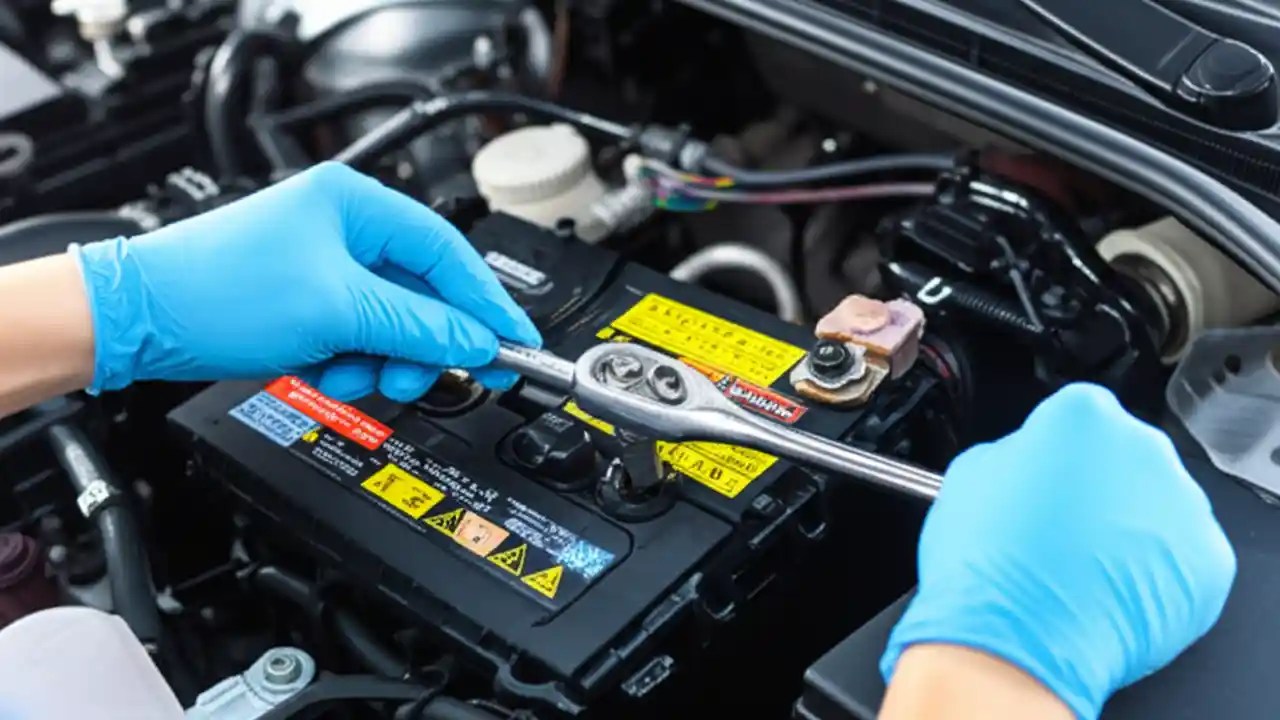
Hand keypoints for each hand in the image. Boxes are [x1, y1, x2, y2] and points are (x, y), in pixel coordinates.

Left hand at [73, 162, 539, 399]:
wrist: (136, 321)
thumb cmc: (217, 291)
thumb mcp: (339, 310)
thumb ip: (420, 327)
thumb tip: (476, 341)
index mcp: (356, 203)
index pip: (447, 251)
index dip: (485, 300)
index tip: (512, 340)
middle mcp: (343, 228)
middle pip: (420, 293)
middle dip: (420, 341)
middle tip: (424, 374)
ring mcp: (323, 266)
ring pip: (389, 322)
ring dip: (379, 358)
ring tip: (351, 373)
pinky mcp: (305, 301)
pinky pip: (355, 336)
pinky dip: (348, 361)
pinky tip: (322, 369)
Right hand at [880, 384, 1235, 719]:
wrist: (1013, 639)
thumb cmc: (985, 561)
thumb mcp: (969, 477)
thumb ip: (1011, 454)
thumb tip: (1026, 465)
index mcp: (1083, 415)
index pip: (1077, 416)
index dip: (1054, 452)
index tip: (1044, 479)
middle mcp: (1143, 449)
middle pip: (1125, 457)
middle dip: (1099, 487)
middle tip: (1059, 526)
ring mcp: (1182, 505)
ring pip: (1157, 507)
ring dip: (1128, 528)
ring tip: (1080, 568)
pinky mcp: (1207, 561)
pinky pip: (1181, 559)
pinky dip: (1154, 574)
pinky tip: (1108, 592)